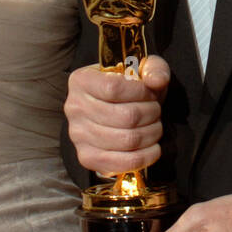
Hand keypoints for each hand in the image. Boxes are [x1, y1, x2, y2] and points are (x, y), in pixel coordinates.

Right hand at [64, 55, 168, 176]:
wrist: (115, 110)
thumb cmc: (129, 89)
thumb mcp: (142, 69)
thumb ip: (153, 68)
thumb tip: (156, 80)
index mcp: (82, 80)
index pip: (114, 88)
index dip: (141, 92)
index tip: (151, 93)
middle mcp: (74, 107)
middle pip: (125, 116)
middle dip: (152, 114)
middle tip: (156, 111)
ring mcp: (78, 135)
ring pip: (128, 139)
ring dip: (152, 134)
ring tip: (154, 126)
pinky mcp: (87, 157)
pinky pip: (122, 163)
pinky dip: (145, 157)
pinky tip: (152, 148)